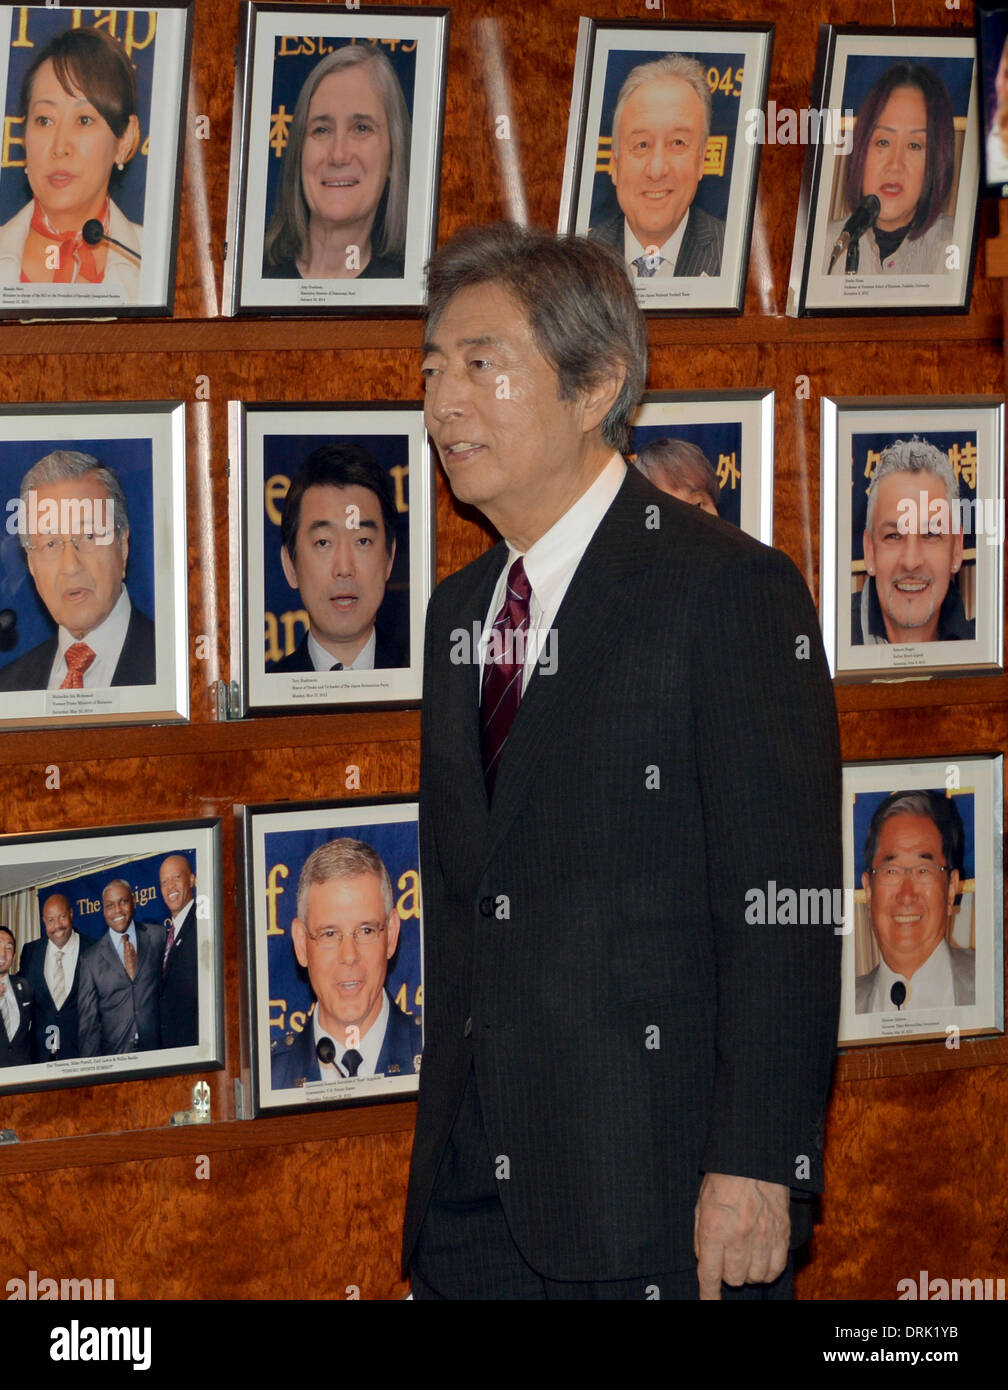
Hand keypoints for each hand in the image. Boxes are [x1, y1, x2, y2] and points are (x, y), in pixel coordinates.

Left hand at [693, 1172, 789, 1299]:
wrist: (754, 1158)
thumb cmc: (725, 1177)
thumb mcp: (702, 1204)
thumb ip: (701, 1236)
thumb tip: (704, 1260)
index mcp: (714, 1228)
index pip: (710, 1274)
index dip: (709, 1294)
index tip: (708, 1303)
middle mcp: (738, 1237)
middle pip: (733, 1279)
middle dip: (727, 1272)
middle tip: (727, 1255)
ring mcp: (763, 1237)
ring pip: (755, 1277)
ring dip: (747, 1271)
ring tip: (744, 1254)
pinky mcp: (781, 1233)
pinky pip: (776, 1268)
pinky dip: (767, 1269)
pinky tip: (761, 1257)